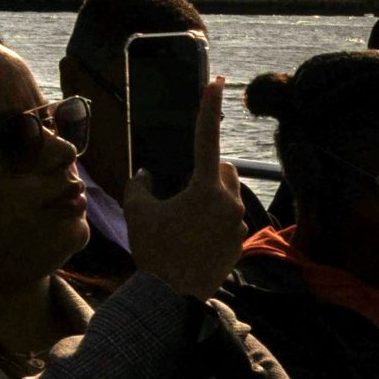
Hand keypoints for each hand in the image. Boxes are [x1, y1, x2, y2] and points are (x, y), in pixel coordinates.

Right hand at [125, 77, 247, 298]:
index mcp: (206, 189)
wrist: (174, 296)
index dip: (209, 109)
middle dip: (203, 171)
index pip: (207, 139)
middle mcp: (229, 202)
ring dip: (209, 195)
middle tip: (179, 193)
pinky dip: (212, 219)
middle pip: (220, 169)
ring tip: (184, 219)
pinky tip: (192, 238)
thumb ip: (139, 186)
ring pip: (227, 193)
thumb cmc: (154, 251)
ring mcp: (238, 222)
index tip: (216, 83)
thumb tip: (146, 175)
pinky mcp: (240, 240)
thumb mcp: (138, 212)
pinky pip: (228, 217)